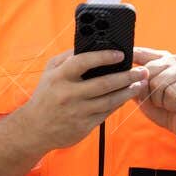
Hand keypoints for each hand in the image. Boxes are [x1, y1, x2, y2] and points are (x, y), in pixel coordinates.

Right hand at [12, 49, 147, 151]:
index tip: (121, 54)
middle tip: (141, 71)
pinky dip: (119, 103)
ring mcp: (77, 111)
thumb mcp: (49, 73)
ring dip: (128, 91)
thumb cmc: (45, 96)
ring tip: (140, 83)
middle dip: (127, 76)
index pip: (83, 62)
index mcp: (59, 77)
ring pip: (109, 100)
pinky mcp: (84, 126)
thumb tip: (88, 45)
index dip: (104, 56)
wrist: (34, 130)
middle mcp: (68, 94)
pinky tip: (126, 96)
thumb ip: (67, 58)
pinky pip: (107, 112)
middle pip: (104, 83)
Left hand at [131, 47, 175, 142]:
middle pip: (148, 71)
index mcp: (162, 60)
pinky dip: (170, 105)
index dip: (130, 58)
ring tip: (170, 104)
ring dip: (160, 100)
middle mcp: (175, 60)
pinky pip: (171, 92)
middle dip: (149, 93)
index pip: (141, 53)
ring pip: (158, 83)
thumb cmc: (166, 111)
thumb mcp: (144, 97)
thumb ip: (134, 84)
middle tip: (162, 101)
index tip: (121, 61)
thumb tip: (123, 75)